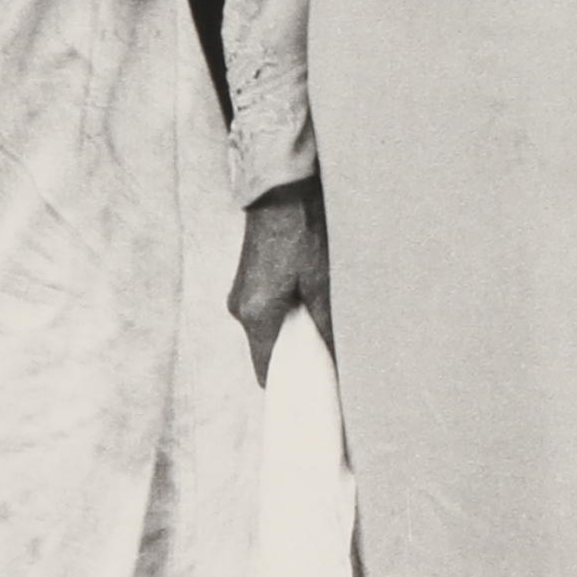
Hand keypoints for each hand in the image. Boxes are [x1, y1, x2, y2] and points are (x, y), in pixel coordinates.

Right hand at [229, 182, 331, 379]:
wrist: (281, 187)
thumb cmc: (303, 231)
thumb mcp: (322, 281)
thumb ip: (326, 323)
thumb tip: (336, 358)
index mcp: (255, 315)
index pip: (266, 371)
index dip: (291, 383)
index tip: (315, 389)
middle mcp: (240, 308)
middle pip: (268, 350)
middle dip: (296, 356)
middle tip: (330, 357)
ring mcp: (240, 292)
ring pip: (268, 329)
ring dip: (292, 331)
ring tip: (324, 325)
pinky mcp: (247, 278)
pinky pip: (265, 309)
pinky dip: (286, 314)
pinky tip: (310, 302)